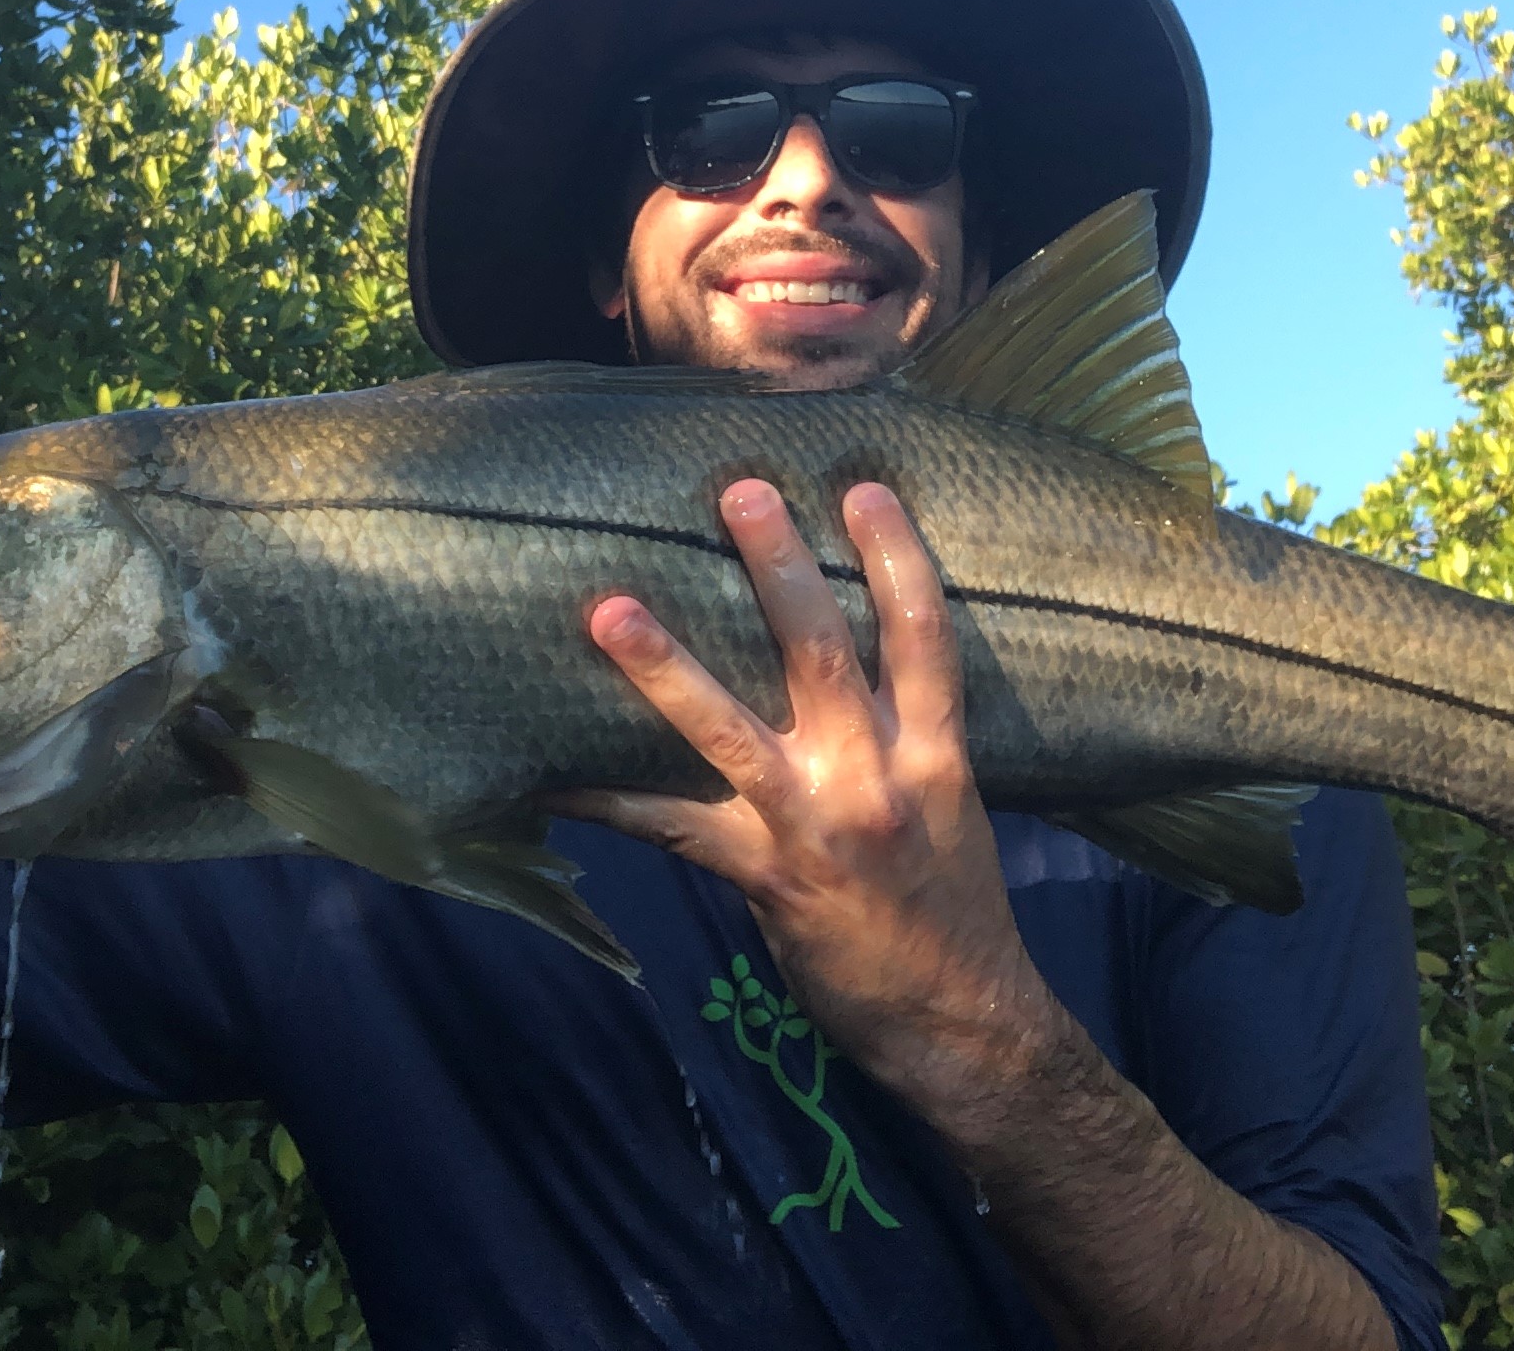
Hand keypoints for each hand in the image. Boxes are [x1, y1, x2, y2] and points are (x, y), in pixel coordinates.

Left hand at [557, 478, 1068, 1109]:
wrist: (964, 1027)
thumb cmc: (954, 913)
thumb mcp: (952, 812)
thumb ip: (901, 743)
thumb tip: (849, 679)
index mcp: (936, 754)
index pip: (925, 635)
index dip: (897, 557)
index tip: (864, 485)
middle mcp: (877, 777)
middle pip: (824, 653)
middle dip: (780, 568)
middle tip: (737, 491)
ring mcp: (816, 825)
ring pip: (730, 729)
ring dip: (664, 666)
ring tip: (608, 609)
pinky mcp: (765, 878)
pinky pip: (671, 828)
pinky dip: (609, 799)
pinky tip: (549, 778)